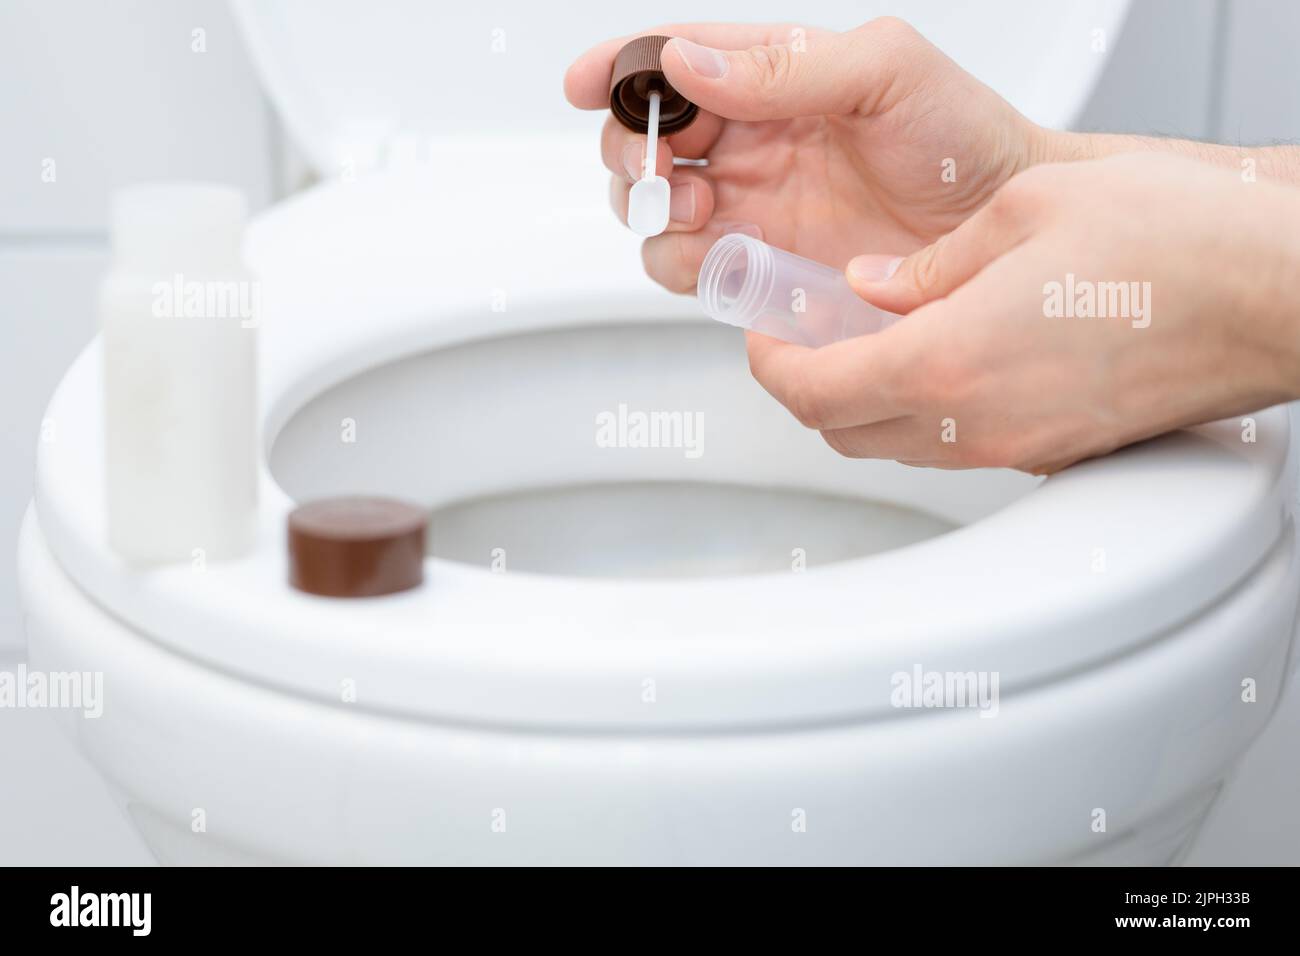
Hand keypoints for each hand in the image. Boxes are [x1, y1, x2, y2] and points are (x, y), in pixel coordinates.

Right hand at [563, 19, 1043, 290]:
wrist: (1000, 233)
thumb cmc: (960, 141)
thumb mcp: (883, 73)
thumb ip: (784, 66)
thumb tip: (688, 61)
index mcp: (773, 78)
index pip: (674, 62)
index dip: (622, 69)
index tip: (587, 82)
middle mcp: (750, 143)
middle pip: (645, 141)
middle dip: (633, 150)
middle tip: (666, 164)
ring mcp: (750, 209)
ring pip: (655, 211)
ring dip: (655, 211)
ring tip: (704, 209)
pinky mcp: (759, 270)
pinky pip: (689, 270)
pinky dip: (684, 266)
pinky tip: (722, 256)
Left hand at [748, 154, 1299, 473]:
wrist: (1278, 294)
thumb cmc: (1176, 247)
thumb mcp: (1022, 214)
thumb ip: (926, 263)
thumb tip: (872, 283)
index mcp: (947, 361)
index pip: (812, 390)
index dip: (770, 364)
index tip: (766, 332)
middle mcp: (974, 424)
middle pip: (842, 432)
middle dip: (806, 385)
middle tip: (804, 334)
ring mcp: (1017, 447)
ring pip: (896, 445)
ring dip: (863, 400)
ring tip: (869, 337)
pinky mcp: (1055, 451)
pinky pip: (956, 443)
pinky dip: (924, 409)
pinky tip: (943, 354)